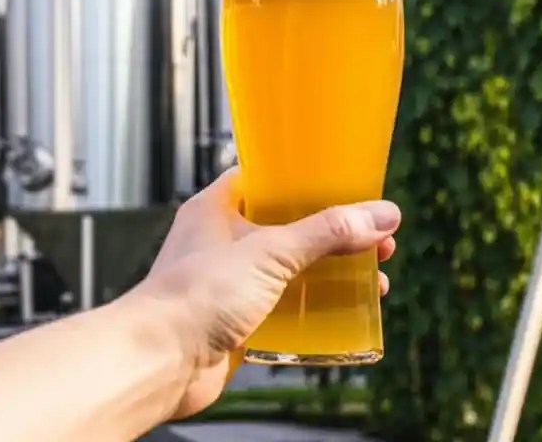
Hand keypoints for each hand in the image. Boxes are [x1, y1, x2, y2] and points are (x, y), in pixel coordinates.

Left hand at [137, 167, 399, 418]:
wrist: (158, 362)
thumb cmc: (196, 296)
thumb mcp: (270, 252)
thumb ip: (327, 233)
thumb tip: (382, 215)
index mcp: (218, 208)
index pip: (266, 178)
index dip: (307, 179)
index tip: (347, 183)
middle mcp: (222, 242)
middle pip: (290, 227)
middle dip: (335, 235)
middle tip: (376, 239)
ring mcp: (229, 284)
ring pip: (290, 271)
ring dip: (331, 275)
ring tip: (374, 279)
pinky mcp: (237, 322)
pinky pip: (284, 310)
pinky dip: (314, 312)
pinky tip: (345, 316)